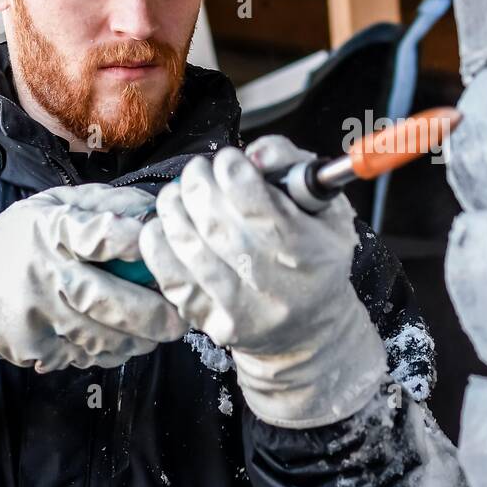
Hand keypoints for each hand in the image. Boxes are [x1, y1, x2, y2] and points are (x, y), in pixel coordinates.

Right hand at [0, 184, 184, 406]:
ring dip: (139, 338)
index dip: (134, 239)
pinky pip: (86, 355)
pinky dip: (113, 352)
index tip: (163, 243)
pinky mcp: (33, 348)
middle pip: (105, 298)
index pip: (96, 234)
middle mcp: (43, 272)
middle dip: (151, 312)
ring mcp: (37, 315)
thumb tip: (157, 207)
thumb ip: (104, 204)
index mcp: (50, 229)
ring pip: (101, 335)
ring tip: (164, 332)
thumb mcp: (52, 206)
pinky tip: (128, 343)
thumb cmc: (18, 240)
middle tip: (183, 317)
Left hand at [139, 137, 387, 427]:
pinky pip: (172, 278)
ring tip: (179, 192)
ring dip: (174, 208)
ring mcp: (240, 309)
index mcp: (307, 252)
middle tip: (198, 170)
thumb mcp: (328, 210)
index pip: (257, 206)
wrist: (309, 333)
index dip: (232, 172)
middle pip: (217, 224)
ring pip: (189, 247)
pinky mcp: (213, 324)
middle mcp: (274, 285)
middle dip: (198, 184)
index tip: (228, 159)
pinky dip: (159, 244)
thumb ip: (294, 166)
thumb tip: (256, 153)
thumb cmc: (318, 261)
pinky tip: (164, 225)